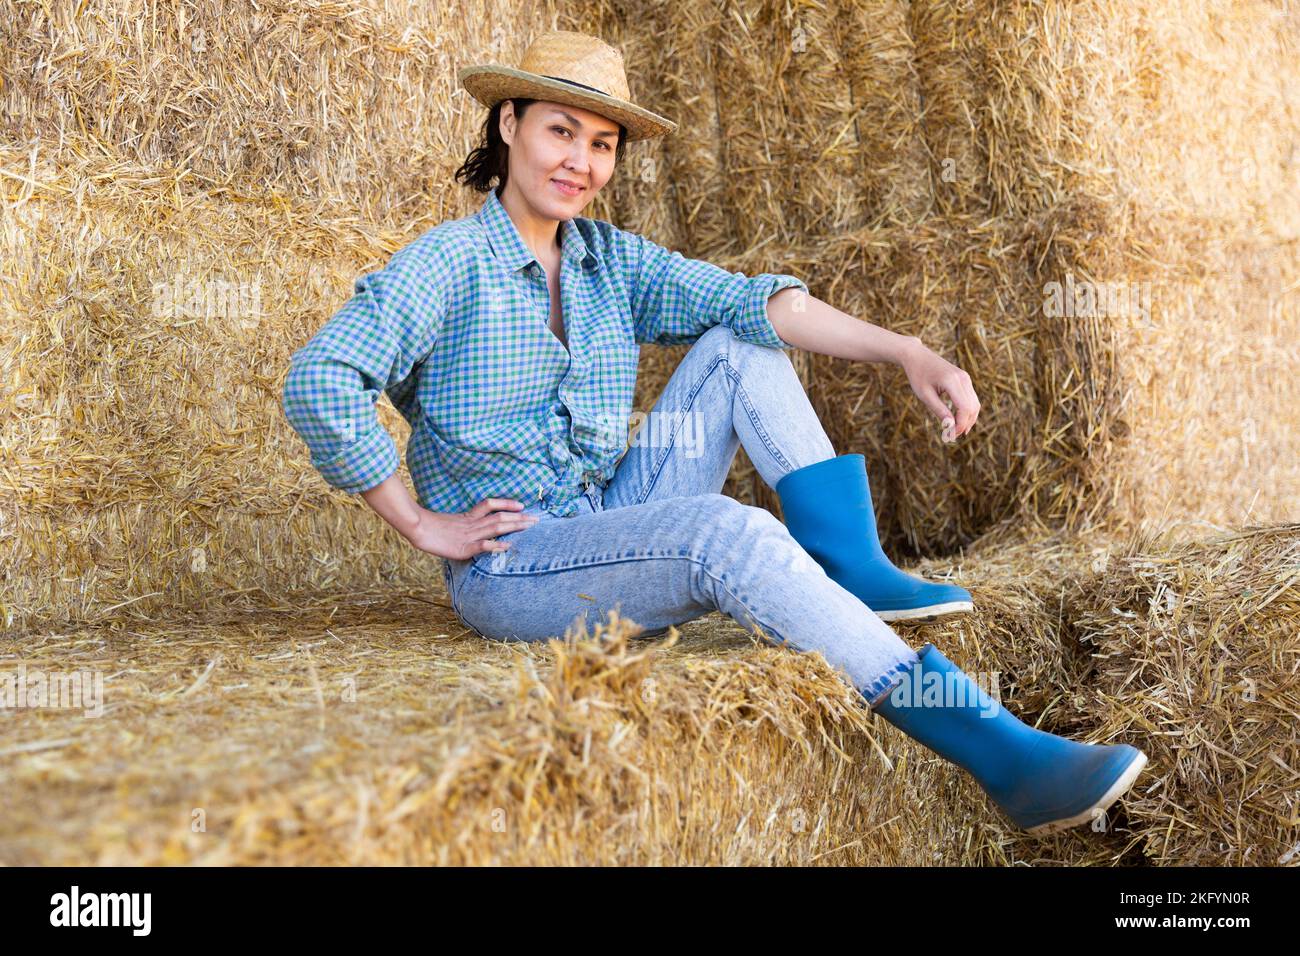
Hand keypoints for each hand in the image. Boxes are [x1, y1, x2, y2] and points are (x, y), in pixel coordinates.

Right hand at [402, 497, 539, 559]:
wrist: (417, 528)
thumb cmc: (428, 526)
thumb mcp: (448, 523)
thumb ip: (460, 525)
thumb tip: (469, 528)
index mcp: (468, 516)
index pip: (490, 504)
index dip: (506, 503)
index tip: (521, 505)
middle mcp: (472, 524)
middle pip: (500, 517)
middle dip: (519, 518)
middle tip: (536, 519)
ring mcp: (469, 535)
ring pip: (496, 527)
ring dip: (515, 526)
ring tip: (530, 526)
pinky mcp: (464, 548)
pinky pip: (484, 545)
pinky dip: (497, 545)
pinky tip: (509, 546)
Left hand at [899, 339, 980, 441]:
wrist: (917, 356)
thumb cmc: (918, 375)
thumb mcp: (925, 395)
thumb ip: (939, 410)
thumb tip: (951, 427)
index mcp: (952, 381)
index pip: (964, 408)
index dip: (960, 424)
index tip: (949, 435)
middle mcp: (963, 379)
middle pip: (972, 408)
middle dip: (964, 424)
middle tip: (951, 436)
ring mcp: (966, 378)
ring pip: (975, 404)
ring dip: (968, 419)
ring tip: (956, 432)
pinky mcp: (965, 379)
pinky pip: (971, 399)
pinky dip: (967, 411)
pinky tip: (959, 421)